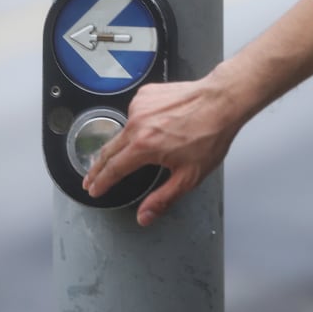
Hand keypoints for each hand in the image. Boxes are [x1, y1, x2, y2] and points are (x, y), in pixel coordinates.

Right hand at [82, 73, 243, 226]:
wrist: (221, 101)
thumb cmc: (210, 136)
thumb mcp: (189, 176)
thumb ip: (163, 198)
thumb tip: (144, 217)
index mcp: (143, 146)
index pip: (113, 169)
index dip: (101, 182)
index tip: (93, 189)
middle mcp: (136, 124)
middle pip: (109, 150)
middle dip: (97, 167)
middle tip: (91, 178)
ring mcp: (139, 106)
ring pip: (122, 130)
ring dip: (122, 144)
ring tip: (131, 153)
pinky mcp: (145, 94)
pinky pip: (134, 113)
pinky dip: (138, 123)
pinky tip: (153, 127)